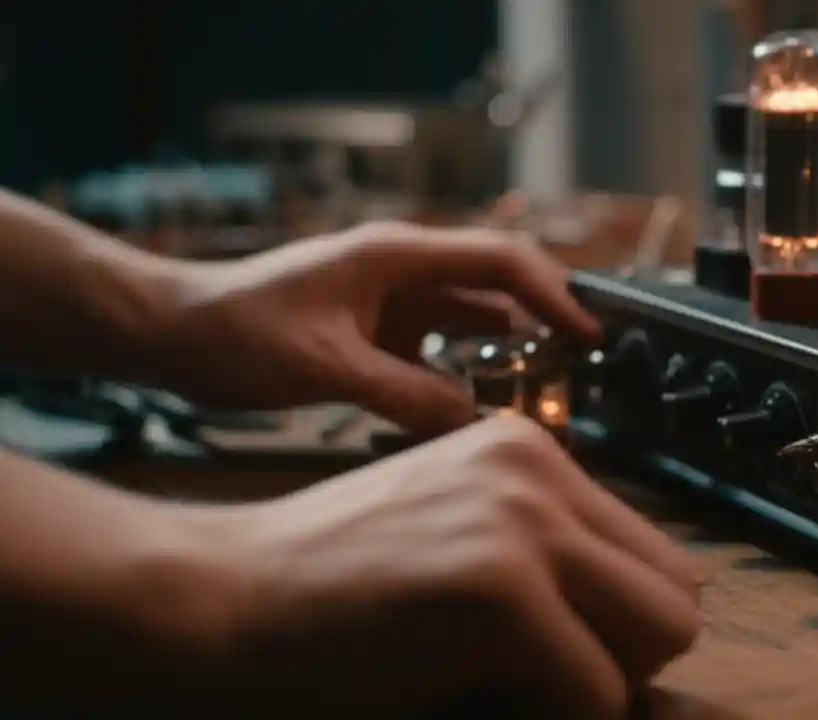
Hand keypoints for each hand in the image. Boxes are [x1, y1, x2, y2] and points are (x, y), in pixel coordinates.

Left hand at [149, 222, 600, 435]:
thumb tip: (475, 424)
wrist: (169, 334)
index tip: (589, 334)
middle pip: (496, 288)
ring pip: (470, 324)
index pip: (500, 262)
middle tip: (580, 366)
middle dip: (543, 322)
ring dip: (506, 354)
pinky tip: (476, 413)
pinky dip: (463, 380)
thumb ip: (405, 394)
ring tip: (541, 393)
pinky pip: (437, 356)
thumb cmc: (232, 329)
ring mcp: (389, 304)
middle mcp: (401, 273)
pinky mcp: (374, 335)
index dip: (554, 296)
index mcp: (395, 256)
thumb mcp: (325, 365)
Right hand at [217, 414, 701, 715]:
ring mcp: (521, 522)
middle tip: (539, 680)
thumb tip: (655, 619)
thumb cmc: (323, 583)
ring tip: (508, 684)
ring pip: (659, 638)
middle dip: (624, 657)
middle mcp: (536, 468)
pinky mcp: (499, 589)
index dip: (619, 627)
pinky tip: (472, 696)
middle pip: (674, 597)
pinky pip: (597, 695)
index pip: (655, 558)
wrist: (209, 600)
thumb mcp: (451, 531)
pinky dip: (555, 719)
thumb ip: (545, 556)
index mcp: (527, 451)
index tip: (559, 654)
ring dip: (598, 686)